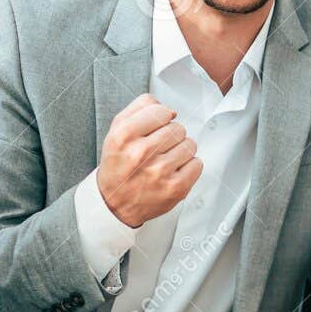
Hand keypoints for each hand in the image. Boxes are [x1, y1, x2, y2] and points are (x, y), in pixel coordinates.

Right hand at [96, 94, 200, 226]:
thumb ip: (139, 109)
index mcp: (124, 135)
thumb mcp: (116, 131)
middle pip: (177, 127)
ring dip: (180, 150)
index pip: (160, 111)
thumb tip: (168, 108)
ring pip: (189, 144)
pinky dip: (188, 167)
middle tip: (158, 148)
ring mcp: (159, 171)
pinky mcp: (175, 187)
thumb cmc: (118, 166)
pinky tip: (173, 171)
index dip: (162, 118)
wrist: (114, 203)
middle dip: (170, 135)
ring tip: (165, 160)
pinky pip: (197, 164)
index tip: (157, 127)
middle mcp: (141, 153)